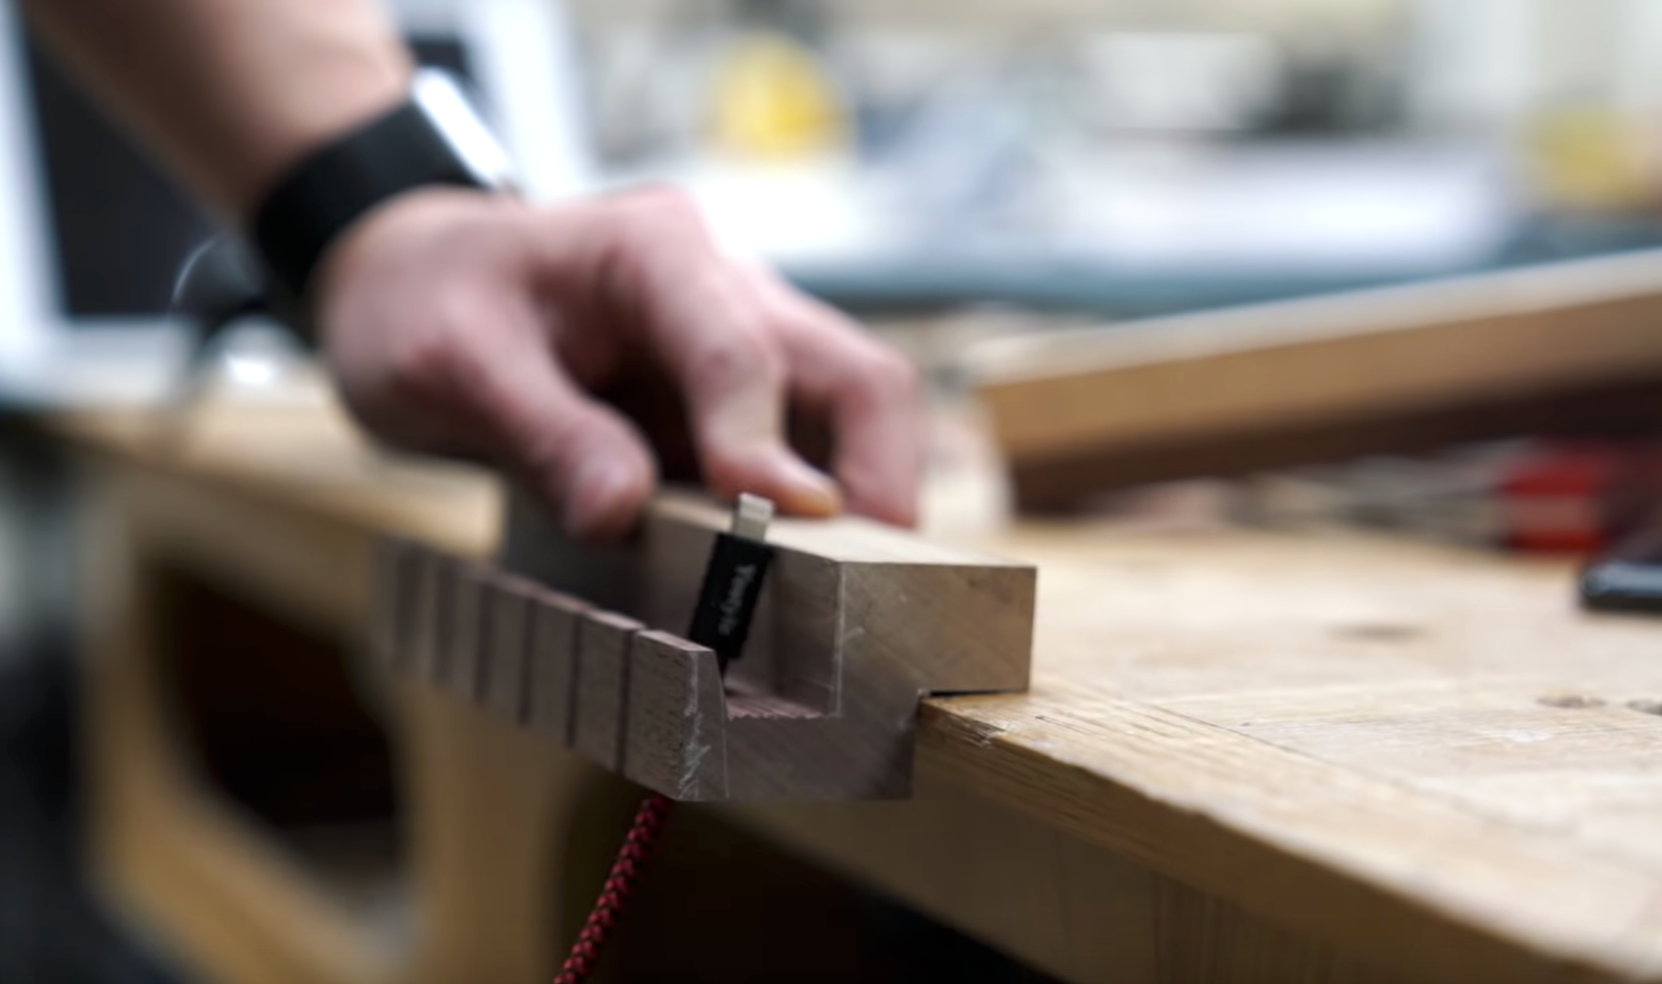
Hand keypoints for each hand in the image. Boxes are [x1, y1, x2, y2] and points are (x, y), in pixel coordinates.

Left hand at [314, 186, 921, 538]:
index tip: (774, 527)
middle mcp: (726, 286)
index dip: (763, 442)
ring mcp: (744, 343)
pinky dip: (815, 525)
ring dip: (859, 510)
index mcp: (654, 250)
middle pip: (858, 376)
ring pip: (856, 418)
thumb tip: (624, 514)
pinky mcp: (739, 403)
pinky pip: (809, 458)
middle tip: (860, 591)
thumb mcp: (448, 364)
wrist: (413, 282)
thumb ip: (543, 432)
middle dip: (876, 483)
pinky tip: (787, 586)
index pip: (741, 348)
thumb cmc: (423, 305)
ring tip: (834, 604)